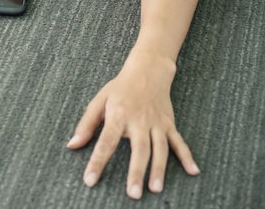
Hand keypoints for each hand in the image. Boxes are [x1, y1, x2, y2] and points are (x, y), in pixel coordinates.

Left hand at [67, 49, 198, 197]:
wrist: (147, 70)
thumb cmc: (119, 88)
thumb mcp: (98, 101)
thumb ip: (86, 125)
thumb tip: (72, 145)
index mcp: (118, 115)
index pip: (106, 142)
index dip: (97, 162)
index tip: (90, 180)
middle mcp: (139, 120)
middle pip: (138, 149)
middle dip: (136, 172)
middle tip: (133, 194)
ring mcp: (156, 123)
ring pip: (159, 148)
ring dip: (159, 169)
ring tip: (156, 189)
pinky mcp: (169, 123)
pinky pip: (179, 142)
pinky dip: (187, 156)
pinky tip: (193, 171)